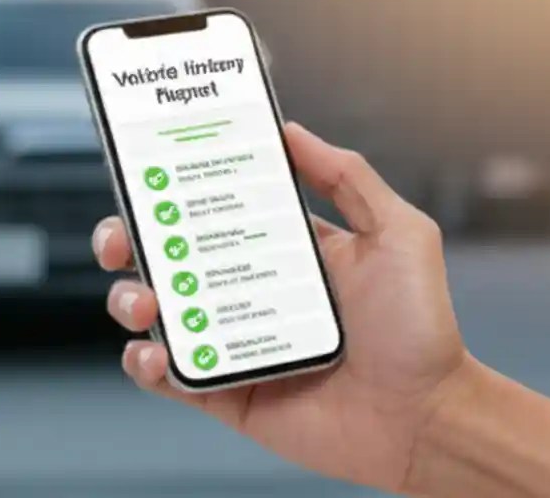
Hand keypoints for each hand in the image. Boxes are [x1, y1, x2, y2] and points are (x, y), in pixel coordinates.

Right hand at [92, 123, 466, 492]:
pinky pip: (170, 376)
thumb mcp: (399, 233)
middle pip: (170, 256)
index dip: (176, 189)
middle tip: (122, 238)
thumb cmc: (421, 330)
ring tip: (143, 300)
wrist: (427, 418)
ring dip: (131, 299)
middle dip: (130, 240)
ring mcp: (236, 341)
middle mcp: (252, 290)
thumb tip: (292, 131)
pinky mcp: (228, 391)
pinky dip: (146, 363)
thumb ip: (349, 177)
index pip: (215, 207)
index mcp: (285, 249)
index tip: (148, 170)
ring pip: (158, 312)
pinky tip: (155, 351)